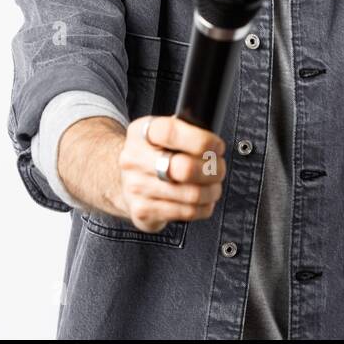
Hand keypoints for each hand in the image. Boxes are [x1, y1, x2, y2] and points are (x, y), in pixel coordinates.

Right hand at [117, 115, 226, 232]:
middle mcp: (134, 159)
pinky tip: (204, 201)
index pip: (170, 132)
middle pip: (184, 168)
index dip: (201, 140)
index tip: (217, 146)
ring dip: (212, 190)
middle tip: (219, 168)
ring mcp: (136, 187)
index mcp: (140, 132)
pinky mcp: (142, 211)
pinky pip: (186, 212)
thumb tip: (213, 143)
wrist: (123, 179)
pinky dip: (204, 207)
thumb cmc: (154, 154)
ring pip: (191, 194)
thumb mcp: (162, 133)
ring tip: (214, 185)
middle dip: (213, 169)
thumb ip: (185, 130)